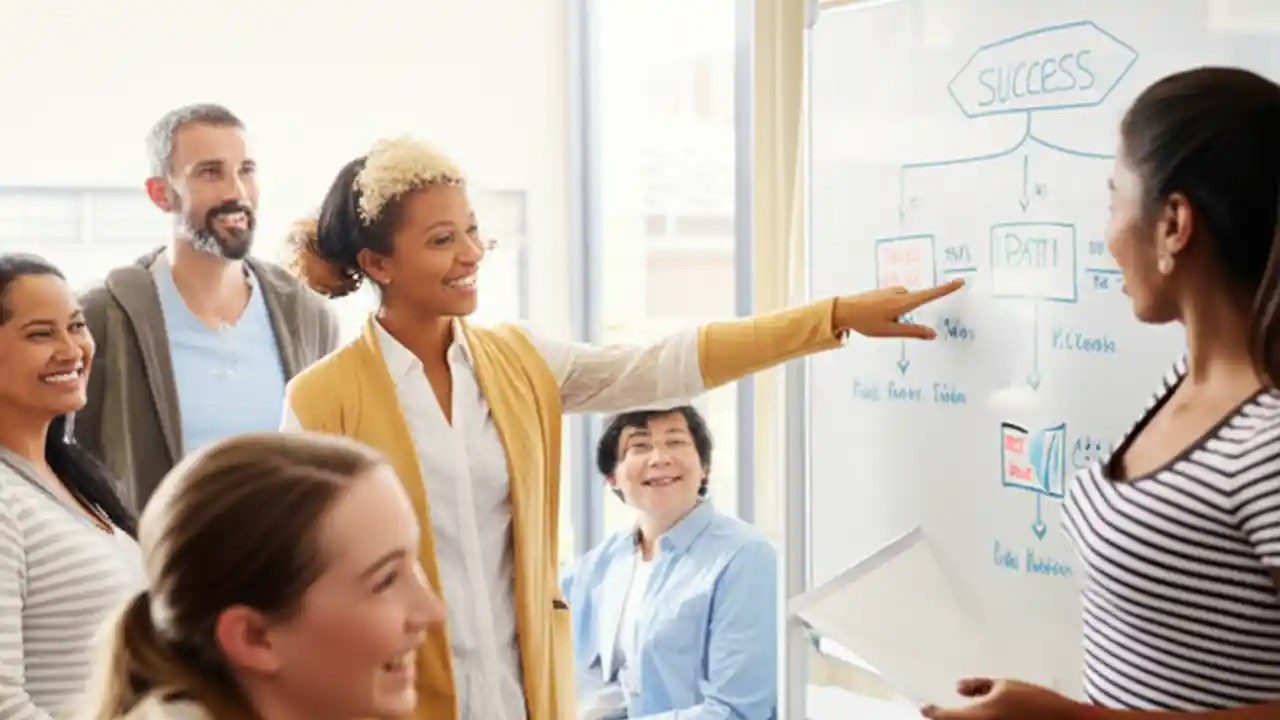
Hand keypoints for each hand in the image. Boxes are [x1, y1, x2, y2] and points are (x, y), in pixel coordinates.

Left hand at [833, 278, 964, 339]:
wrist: (843, 309)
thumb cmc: (866, 322)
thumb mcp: (890, 331)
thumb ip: (913, 332)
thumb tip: (933, 334)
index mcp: (904, 302)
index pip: (930, 295)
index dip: (946, 289)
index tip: (960, 281)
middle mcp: (899, 292)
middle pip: (915, 303)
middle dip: (907, 315)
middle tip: (885, 324)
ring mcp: (891, 289)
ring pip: (904, 303)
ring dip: (897, 313)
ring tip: (877, 320)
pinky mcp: (884, 290)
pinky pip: (895, 301)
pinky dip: (890, 309)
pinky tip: (874, 314)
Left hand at [920, 678, 1082, 719]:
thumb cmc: (1037, 704)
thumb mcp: (1006, 686)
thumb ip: (979, 686)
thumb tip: (958, 687)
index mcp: (974, 717)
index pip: (939, 717)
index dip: (930, 711)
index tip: (925, 706)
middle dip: (944, 719)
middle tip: (943, 713)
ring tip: (963, 714)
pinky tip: (986, 718)